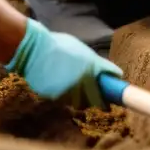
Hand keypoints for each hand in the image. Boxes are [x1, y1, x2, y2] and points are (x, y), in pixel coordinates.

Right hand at [7, 18, 122, 109]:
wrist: (34, 50)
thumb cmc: (59, 46)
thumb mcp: (82, 50)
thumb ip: (95, 63)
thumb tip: (105, 71)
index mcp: (91, 67)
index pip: (108, 85)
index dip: (113, 92)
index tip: (115, 97)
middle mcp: (82, 81)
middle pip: (96, 100)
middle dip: (99, 101)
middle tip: (101, 101)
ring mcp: (69, 91)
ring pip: (80, 103)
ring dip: (82, 100)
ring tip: (78, 91)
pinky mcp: (56, 97)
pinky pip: (65, 101)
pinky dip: (67, 97)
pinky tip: (63, 87)